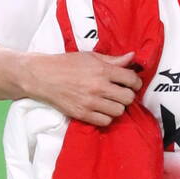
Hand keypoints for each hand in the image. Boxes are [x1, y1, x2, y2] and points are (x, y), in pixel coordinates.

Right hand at [21, 50, 141, 125]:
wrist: (43, 76)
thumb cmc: (66, 64)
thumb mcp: (90, 57)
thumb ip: (113, 60)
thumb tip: (132, 58)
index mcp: (102, 70)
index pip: (131, 79)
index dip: (135, 82)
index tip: (132, 83)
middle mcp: (98, 87)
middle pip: (128, 98)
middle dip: (127, 95)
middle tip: (120, 93)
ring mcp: (90, 102)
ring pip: (119, 111)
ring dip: (117, 107)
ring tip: (110, 101)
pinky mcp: (82, 114)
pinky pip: (105, 121)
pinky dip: (106, 117)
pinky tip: (101, 109)